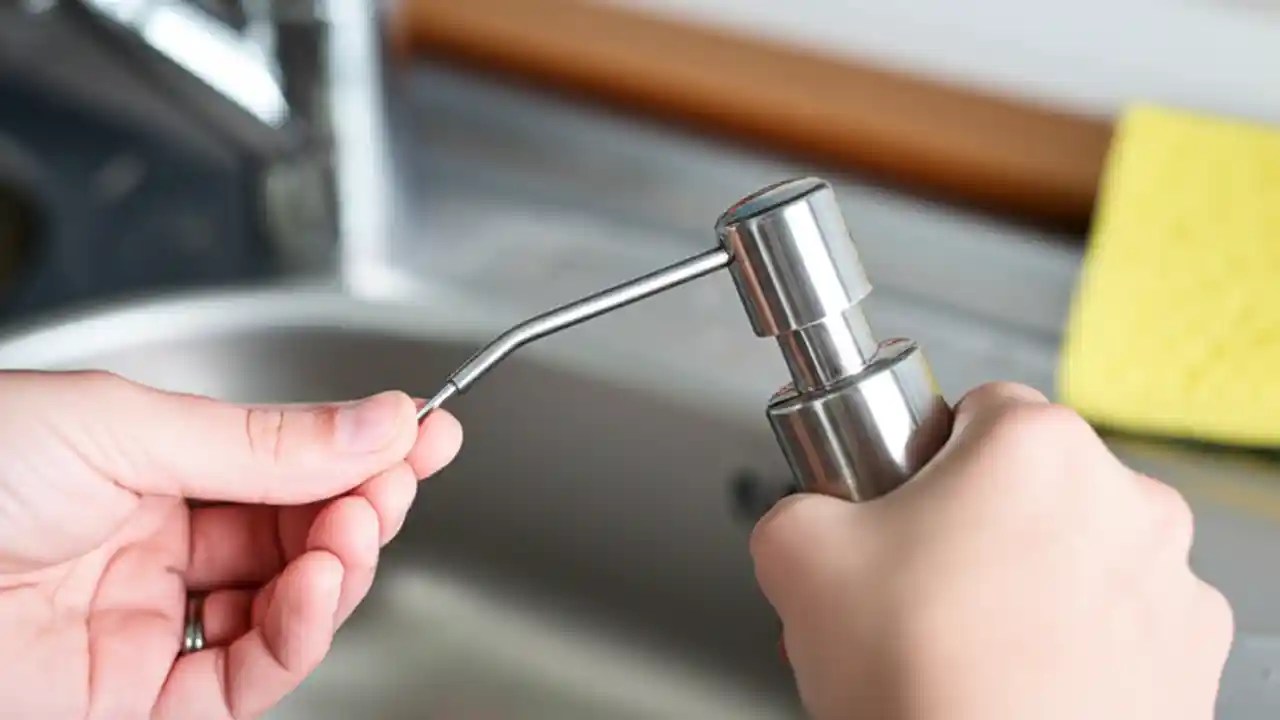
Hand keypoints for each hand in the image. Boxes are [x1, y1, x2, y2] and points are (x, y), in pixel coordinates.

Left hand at [0, 370, 462, 718]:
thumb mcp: (124, 427)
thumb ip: (264, 442)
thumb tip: (379, 420)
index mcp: (145, 465)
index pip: (283, 461)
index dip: (361, 445)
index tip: (427, 428)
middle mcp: (155, 544)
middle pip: (298, 531)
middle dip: (360, 501)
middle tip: (399, 476)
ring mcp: (152, 625)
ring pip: (287, 604)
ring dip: (340, 565)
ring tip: (355, 529)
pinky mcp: (143, 704)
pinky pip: (251, 673)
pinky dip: (301, 630)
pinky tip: (320, 582)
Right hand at [751, 382, 1232, 719]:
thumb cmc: (924, 681)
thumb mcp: (795, 555)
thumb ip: (797, 501)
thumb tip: (808, 514)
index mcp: (1035, 446)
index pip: (972, 409)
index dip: (924, 461)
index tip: (906, 508)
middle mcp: (1123, 497)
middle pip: (1030, 481)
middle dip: (977, 524)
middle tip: (924, 588)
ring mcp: (1168, 577)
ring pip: (1079, 549)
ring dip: (1032, 578)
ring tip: (970, 641)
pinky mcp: (1190, 650)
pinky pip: (1122, 618)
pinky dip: (1080, 638)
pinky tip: (1022, 675)